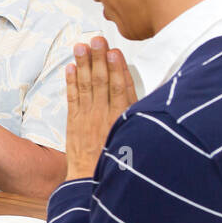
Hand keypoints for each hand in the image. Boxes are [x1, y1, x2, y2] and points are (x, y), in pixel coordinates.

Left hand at [64, 36, 136, 179]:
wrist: (94, 183)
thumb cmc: (120, 163)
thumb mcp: (137, 139)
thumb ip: (140, 116)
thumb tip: (151, 98)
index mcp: (123, 119)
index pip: (121, 88)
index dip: (117, 68)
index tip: (114, 52)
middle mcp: (105, 116)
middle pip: (102, 82)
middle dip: (98, 58)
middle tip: (96, 39)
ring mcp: (87, 118)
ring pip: (85, 86)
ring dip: (83, 64)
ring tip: (81, 46)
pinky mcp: (73, 123)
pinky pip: (71, 98)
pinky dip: (70, 82)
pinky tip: (70, 67)